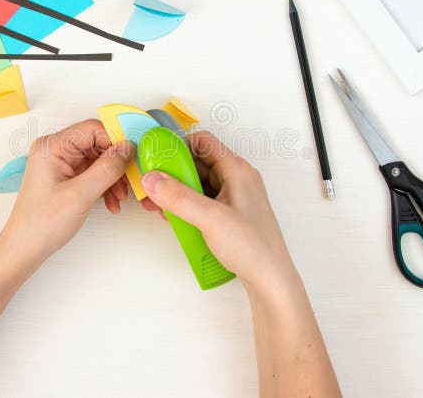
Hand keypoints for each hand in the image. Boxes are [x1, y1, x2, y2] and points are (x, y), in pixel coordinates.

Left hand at [2, 119, 133, 263]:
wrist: (25, 249)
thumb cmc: (42, 223)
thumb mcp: (81, 194)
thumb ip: (107, 168)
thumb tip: (128, 147)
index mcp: (53, 146)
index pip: (93, 129)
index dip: (115, 141)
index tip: (132, 158)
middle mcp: (56, 150)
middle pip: (98, 144)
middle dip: (116, 164)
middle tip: (129, 182)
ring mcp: (61, 164)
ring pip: (98, 160)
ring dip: (113, 178)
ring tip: (120, 198)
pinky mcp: (66, 178)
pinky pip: (93, 173)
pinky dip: (105, 186)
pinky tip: (111, 203)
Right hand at [140, 131, 295, 292]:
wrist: (270, 280)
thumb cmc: (254, 248)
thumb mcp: (210, 218)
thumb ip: (179, 197)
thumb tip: (153, 179)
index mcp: (237, 170)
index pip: (203, 142)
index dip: (178, 146)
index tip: (157, 158)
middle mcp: (237, 179)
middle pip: (198, 162)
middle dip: (172, 173)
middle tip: (152, 185)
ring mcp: (233, 197)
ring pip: (198, 183)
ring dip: (176, 191)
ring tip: (156, 205)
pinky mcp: (229, 214)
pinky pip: (202, 200)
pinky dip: (186, 205)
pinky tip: (172, 217)